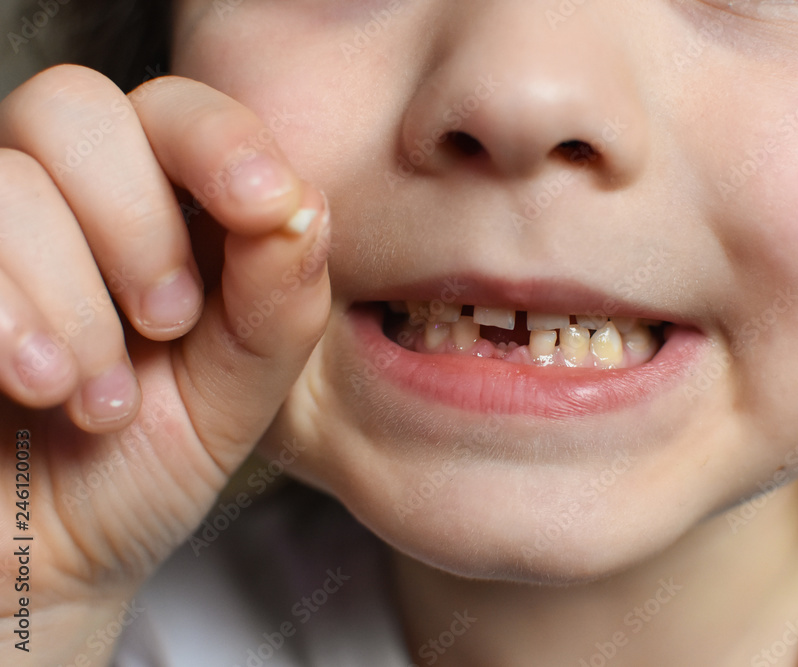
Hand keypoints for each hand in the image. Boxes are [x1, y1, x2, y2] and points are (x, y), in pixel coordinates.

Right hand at [0, 65, 330, 664]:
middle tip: (167, 323)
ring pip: (8, 180)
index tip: (263, 204)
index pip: (176, 110)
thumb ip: (279, 301)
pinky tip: (37, 387)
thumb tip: (304, 204)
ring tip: (98, 398)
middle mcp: (52, 197)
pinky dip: (7, 316)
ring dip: (74, 300)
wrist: (49, 557)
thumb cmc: (142, 464)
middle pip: (75, 107)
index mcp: (151, 205)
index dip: (220, 139)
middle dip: (137, 221)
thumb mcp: (237, 392)